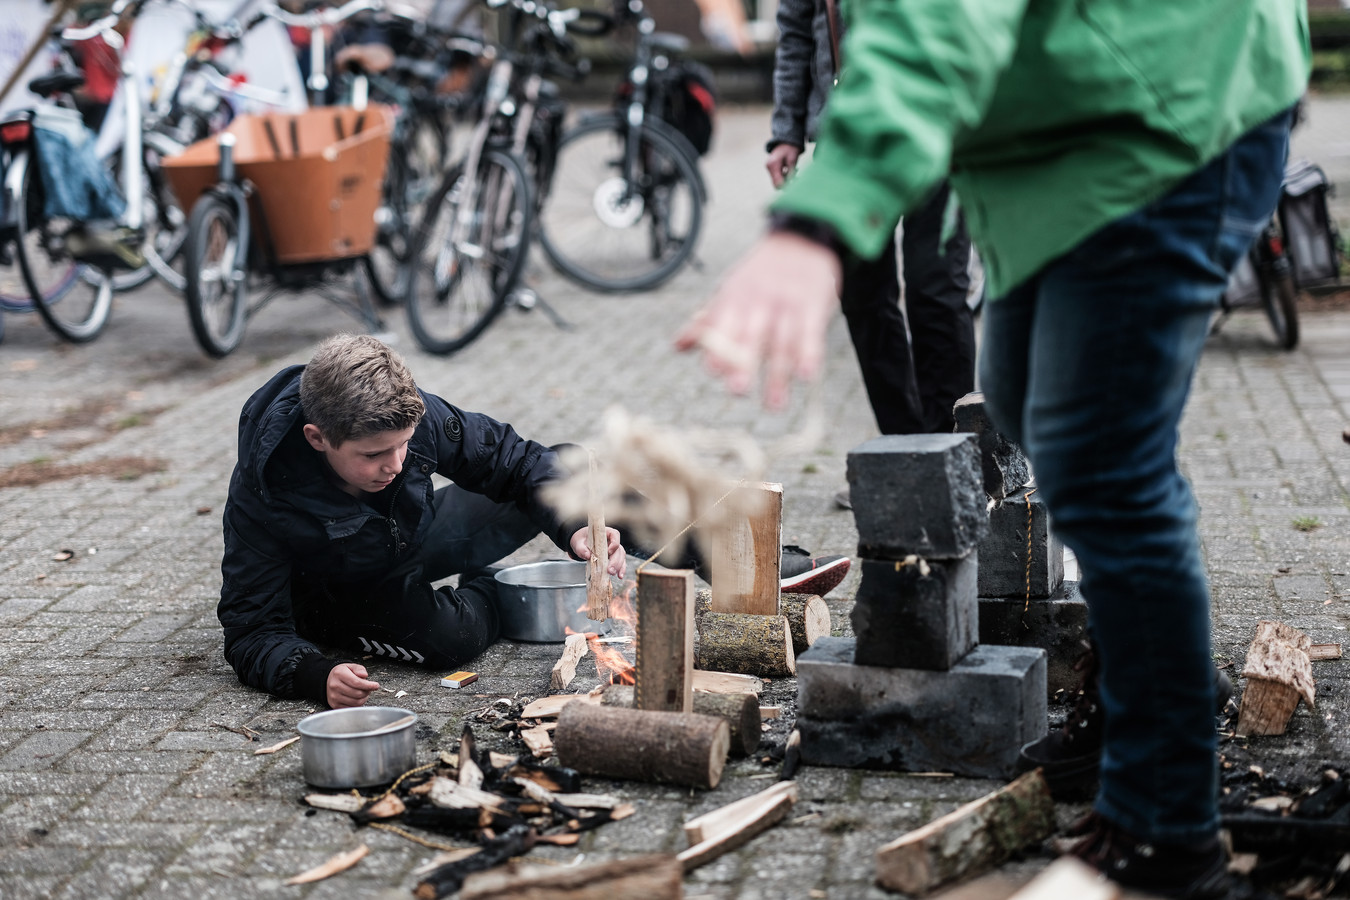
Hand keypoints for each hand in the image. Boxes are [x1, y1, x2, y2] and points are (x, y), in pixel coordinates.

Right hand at [327, 663, 379, 708]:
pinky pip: (351, 708)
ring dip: (363, 698)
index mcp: (339, 674)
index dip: (368, 685)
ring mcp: (334, 697)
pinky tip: (358, 698)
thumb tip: (364, 675)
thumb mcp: (350, 666)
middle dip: (367, 691)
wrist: (328, 680)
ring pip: (356, 702)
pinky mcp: (335, 705)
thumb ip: (359, 669)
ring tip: (363, 693)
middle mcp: (335, 686)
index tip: (376, 685)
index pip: (357, 682)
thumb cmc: (342, 673)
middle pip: (357, 693)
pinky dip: (358, 704)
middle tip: (369, 688)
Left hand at [570, 525, 626, 578]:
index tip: (609, 552)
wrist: (581, 543)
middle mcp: (612, 540)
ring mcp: (614, 549)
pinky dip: (621, 569)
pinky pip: (620, 562)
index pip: (614, 535)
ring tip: (613, 574)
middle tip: (609, 570)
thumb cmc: (581, 540)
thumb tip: (587, 555)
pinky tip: (619, 575)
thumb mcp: (578, 542)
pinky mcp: (613, 557)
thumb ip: (581, 548)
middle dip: (615, 561)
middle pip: (618, 549)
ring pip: (621, 556)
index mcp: (605, 533)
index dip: (614, 543)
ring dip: (619, 566)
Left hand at [675, 230, 840, 407]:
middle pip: (750, 337)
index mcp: (733, 300)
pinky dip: (809, 355)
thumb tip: (678, 346)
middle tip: (738, 390)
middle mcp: (758, 304)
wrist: (801, 239)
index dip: (718, 347)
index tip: (713, 370)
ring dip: (779, 376)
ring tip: (775, 406)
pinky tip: (807, 376)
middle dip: (744, 363)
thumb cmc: (759, 274)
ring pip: (781, 344)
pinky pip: (811, 334)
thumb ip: (708, 321)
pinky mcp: (813, 307)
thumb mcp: (731, 290)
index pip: (722, 326)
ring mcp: (787, 306)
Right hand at [765, 144, 801, 188]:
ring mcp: (769, 168)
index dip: (787, 186)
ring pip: (777, 181)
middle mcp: (769, 167)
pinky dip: (784, 176)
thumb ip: (790, 172)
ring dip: (786, 179)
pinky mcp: (771, 168)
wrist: (786, 140)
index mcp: (773, 164)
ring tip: (795, 171)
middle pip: (776, 184)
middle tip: (796, 176)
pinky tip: (790, 170)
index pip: (777, 183)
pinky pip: (777, 177)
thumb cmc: (791, 148)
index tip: (795, 182)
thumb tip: (790, 184)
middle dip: (787, 183)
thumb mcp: (793, 160)